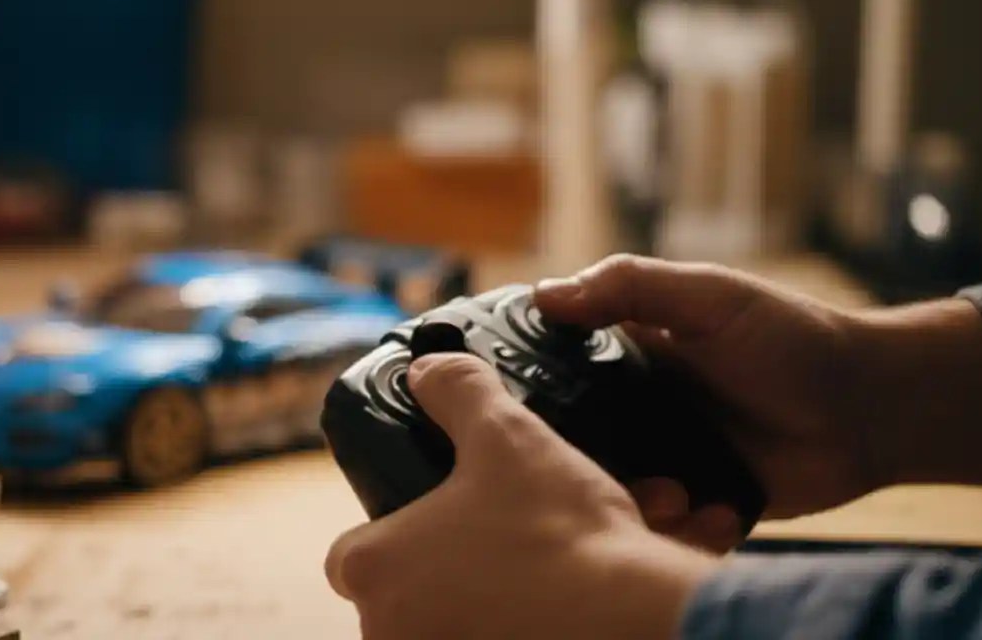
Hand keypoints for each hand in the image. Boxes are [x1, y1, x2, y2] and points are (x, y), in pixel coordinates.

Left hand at [325, 353, 717, 639]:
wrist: (631, 621)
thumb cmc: (553, 532)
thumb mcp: (504, 433)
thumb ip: (456, 391)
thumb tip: (428, 369)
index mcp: (371, 570)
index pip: (350, 553)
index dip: (392, 525)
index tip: (435, 510)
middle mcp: (390, 632)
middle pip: (408, 588)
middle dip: (455, 556)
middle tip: (506, 526)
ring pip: (463, 613)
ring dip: (503, 582)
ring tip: (563, 544)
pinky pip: (507, 632)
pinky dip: (536, 614)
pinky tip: (586, 582)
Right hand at [534, 254, 874, 548]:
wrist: (870, 411)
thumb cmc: (794, 338)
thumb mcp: (709, 295)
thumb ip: (630, 286)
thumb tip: (545, 294)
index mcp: (629, 350)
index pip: (554, 364)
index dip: (529, 378)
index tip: (509, 389)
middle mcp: (635, 404)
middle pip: (568, 429)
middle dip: (566, 446)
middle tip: (578, 451)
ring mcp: (661, 454)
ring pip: (602, 479)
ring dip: (616, 486)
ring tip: (663, 486)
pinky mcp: (690, 502)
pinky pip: (651, 519)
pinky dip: (658, 518)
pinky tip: (685, 502)